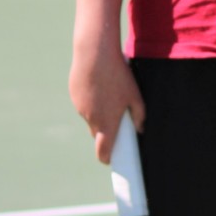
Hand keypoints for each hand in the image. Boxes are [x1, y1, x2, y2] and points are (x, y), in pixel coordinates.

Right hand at [69, 45, 144, 163]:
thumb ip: (139, 116)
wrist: (94, 54)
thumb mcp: (135, 96)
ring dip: (98, 114)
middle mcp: (91, 118)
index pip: (103, 150)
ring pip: (90, 118)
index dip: (106, 157)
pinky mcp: (74, 95)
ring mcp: (80, 107)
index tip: (110, 160)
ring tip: (108, 96)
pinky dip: (90, 101)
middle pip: (97, 134)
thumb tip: (140, 130)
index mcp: (107, 122)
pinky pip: (83, 104)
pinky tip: (98, 87)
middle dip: (105, 132)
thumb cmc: (119, 76)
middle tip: (116, 121)